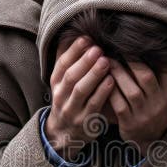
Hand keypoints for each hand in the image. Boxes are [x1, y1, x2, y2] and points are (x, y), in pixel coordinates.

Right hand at [45, 36, 115, 161]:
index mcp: (56, 82)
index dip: (73, 50)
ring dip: (93, 74)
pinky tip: (111, 80)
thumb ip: (67, 60)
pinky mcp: (84, 121)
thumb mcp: (62, 81)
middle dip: (84, 61)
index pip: (62, 64)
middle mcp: (61, 95)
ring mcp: (72, 109)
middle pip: (71, 75)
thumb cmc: (68, 99)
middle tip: (98, 48)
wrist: (64, 132)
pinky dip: (102, 92)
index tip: (86, 38)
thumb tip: (73, 34)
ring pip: (81, 90)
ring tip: (106, 61)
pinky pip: (93, 105)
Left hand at [107, 55, 166, 154]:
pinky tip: (103, 81)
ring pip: (131, 91)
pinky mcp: (129, 122)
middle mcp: (158, 102)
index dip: (155, 54)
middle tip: (118, 46)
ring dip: (118, 74)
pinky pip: (119, 105)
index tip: (140, 40)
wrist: (153, 140)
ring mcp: (143, 113)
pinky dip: (111, 92)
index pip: (166, 69)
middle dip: (132, 61)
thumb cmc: (161, 109)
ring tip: (107, 60)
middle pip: (147, 78)